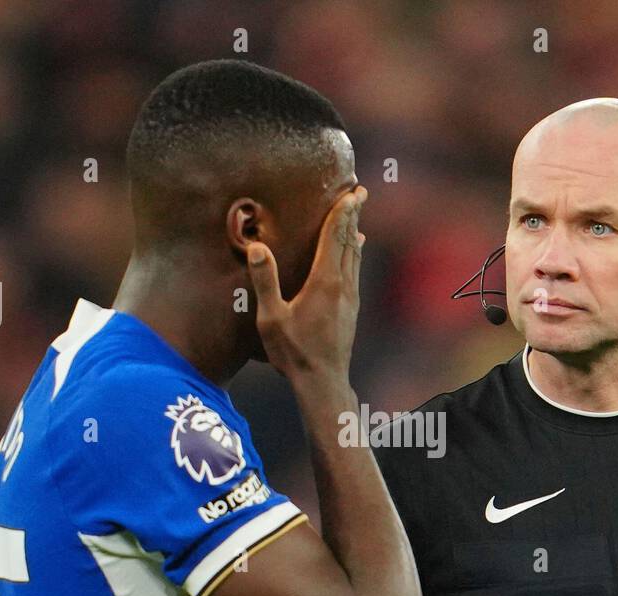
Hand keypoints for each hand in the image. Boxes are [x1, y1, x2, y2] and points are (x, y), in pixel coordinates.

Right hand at [246, 185, 365, 384]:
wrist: (324, 382)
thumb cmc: (294, 352)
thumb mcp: (271, 318)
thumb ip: (265, 281)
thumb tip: (257, 247)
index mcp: (324, 282)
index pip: (334, 238)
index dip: (341, 213)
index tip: (350, 192)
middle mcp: (342, 285)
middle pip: (349, 241)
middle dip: (353, 215)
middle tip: (361, 192)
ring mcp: (350, 298)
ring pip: (355, 256)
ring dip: (354, 232)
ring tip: (356, 215)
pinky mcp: (351, 309)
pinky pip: (355, 271)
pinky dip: (354, 253)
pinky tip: (355, 250)